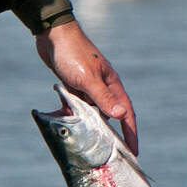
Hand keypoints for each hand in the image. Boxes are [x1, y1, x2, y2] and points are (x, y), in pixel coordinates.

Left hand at [34, 19, 137, 154]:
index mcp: (112, 85)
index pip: (126, 113)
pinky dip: (72, 113)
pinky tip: (64, 120)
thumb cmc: (73, 54)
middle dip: (111, 133)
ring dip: (89, 124)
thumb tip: (121, 115)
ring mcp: (88, 86)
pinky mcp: (74, 84)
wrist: (53, 34)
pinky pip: (76, 104)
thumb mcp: (88, 79)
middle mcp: (103, 86)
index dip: (130, 133)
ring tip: (86, 142)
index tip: (134, 151)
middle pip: (110, 115)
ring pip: (91, 111)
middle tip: (111, 153)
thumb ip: (103, 97)